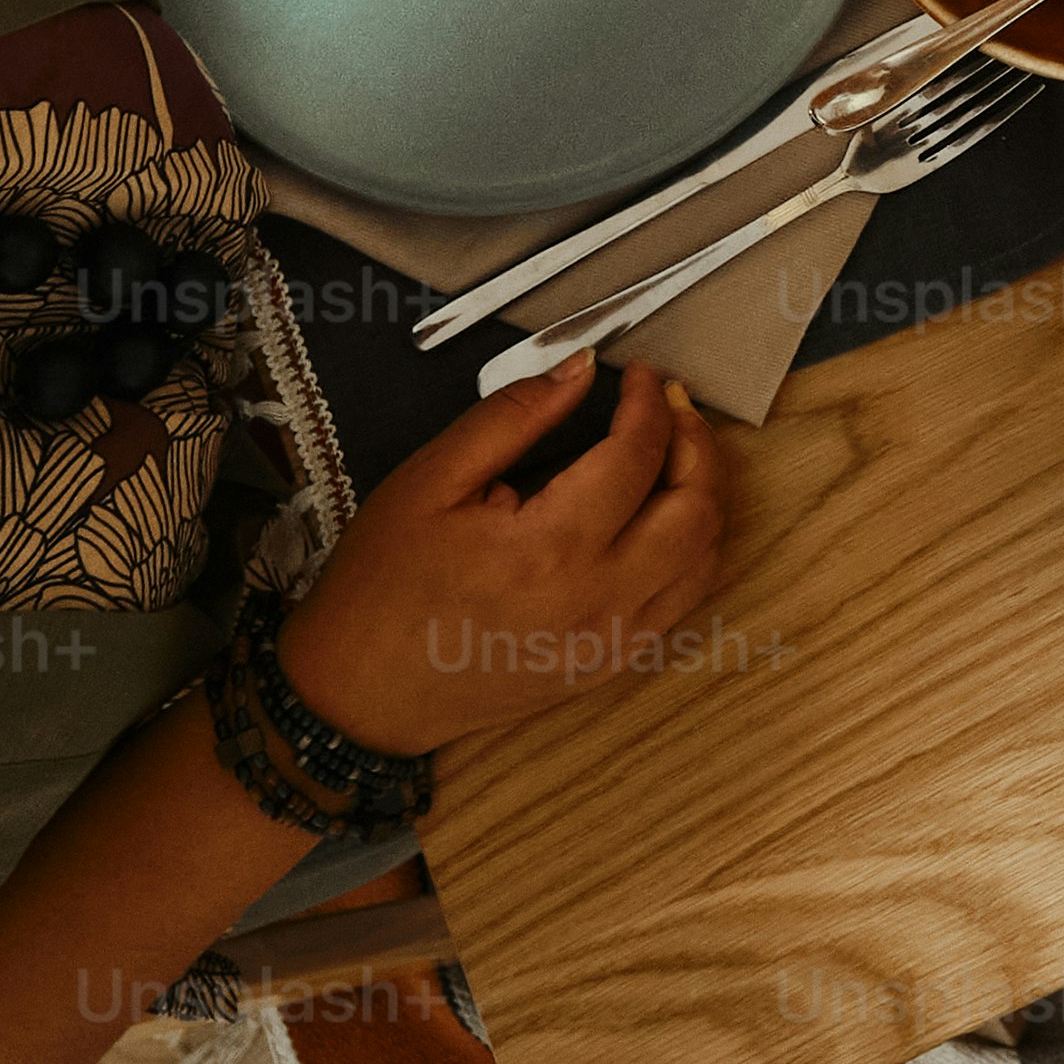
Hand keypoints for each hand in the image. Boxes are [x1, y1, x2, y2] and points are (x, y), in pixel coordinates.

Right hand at [286, 359, 729, 753]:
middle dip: (696, 442)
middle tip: (670, 404)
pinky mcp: (608, 666)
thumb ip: (512, 416)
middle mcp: (597, 601)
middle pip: (696, 508)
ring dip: (704, 494)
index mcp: (550, 549)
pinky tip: (663, 516)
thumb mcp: (431, 480)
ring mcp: (610, 642)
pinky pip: (682, 601)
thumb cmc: (382, 587)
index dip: (648, 402)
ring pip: (703, 558)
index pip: (637, 455)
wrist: (359, 692)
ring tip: (675, 450)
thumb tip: (578, 371)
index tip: (639, 376)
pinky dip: (690, 549)